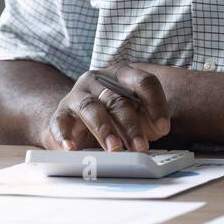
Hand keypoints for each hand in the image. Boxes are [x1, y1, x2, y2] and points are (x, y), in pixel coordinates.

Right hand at [40, 64, 171, 151]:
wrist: (73, 120)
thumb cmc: (112, 117)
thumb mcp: (134, 115)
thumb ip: (147, 121)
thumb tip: (158, 131)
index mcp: (122, 75)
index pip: (143, 81)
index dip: (155, 104)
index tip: (163, 128)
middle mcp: (98, 81)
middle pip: (118, 99)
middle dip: (131, 125)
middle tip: (141, 147)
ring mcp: (77, 95)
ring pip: (92, 108)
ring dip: (104, 129)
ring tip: (114, 148)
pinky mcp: (60, 114)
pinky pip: (60, 123)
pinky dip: (65, 136)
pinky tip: (71, 148)